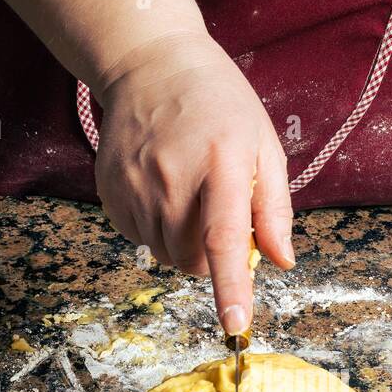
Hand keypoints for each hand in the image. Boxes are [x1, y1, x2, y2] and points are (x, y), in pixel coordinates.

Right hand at [94, 32, 294, 333]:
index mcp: (221, 163)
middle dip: (212, 257)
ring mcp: (134, 184)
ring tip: (190, 195)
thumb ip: (274, 208)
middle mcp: (172, 177)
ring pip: (164, 254)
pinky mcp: (110, 190)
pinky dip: (156, 229)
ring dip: (183, 243)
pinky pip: (138, 238)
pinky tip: (163, 191)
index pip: (224, 238)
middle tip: (220, 217)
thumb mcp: (263, 145)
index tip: (237, 326)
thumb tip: (281, 261)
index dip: (231, 287)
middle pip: (192, 258)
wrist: (150, 65)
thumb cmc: (219, 106)